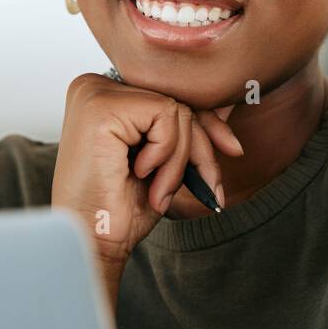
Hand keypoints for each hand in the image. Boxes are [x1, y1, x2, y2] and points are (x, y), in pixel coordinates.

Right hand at [50, 73, 241, 272]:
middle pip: (175, 100)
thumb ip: (182, 128)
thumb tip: (225, 109)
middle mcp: (94, 86)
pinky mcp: (102, 107)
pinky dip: (165, 153)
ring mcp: (95, 93)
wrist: (94, 242)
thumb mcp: (161, 160)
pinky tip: (140, 173)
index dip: (205, 124)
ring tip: (157, 191)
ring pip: (176, 109)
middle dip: (199, 148)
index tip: (233, 149)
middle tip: (206, 187)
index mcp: (102, 95)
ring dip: (179, 160)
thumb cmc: (119, 208)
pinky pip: (165, 114)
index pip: (168, 96)